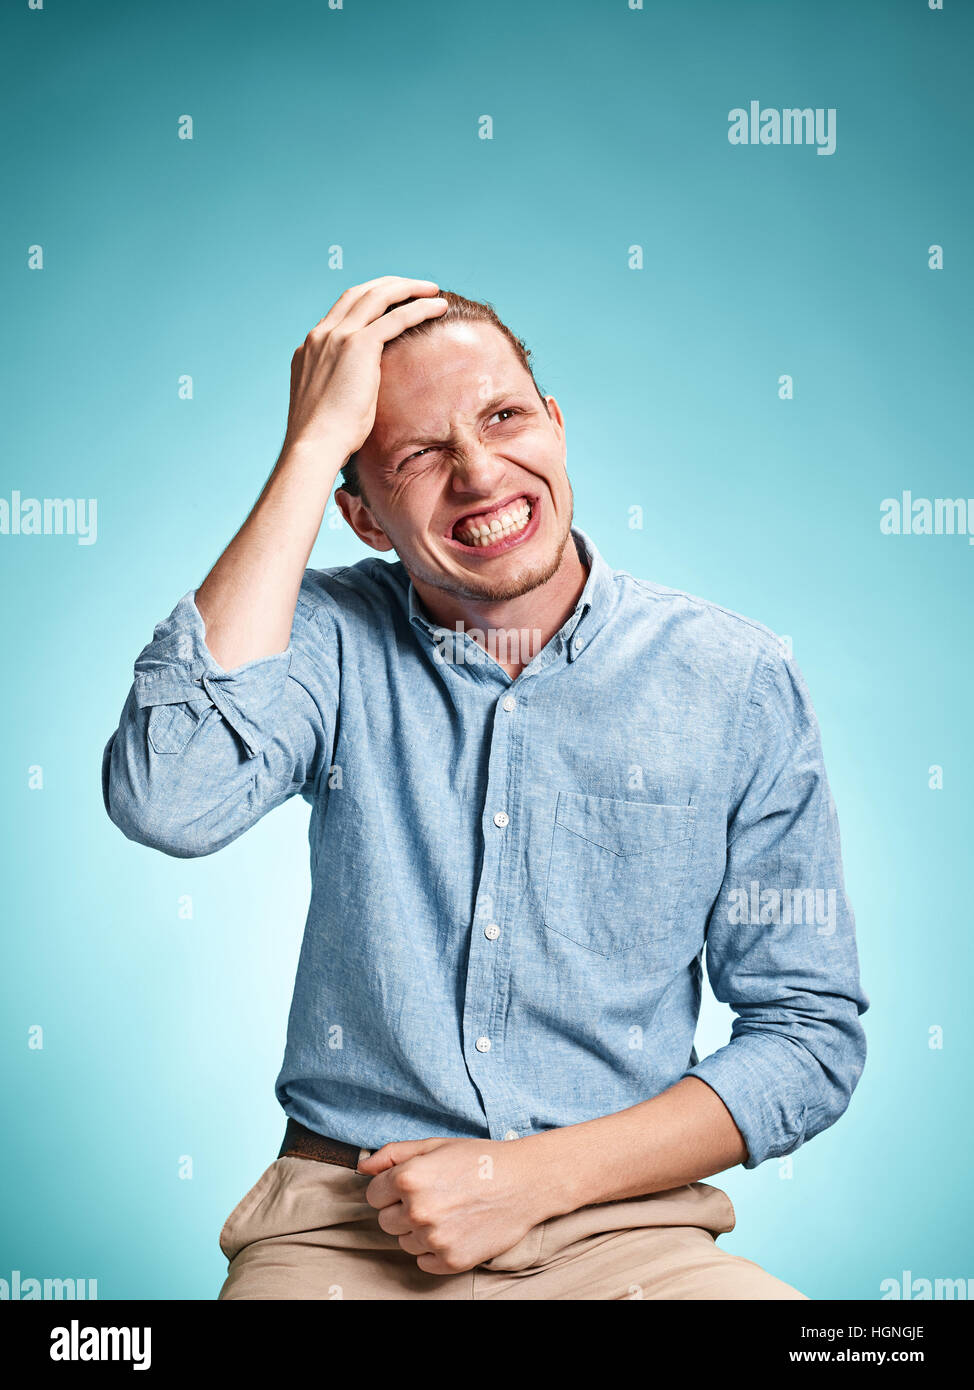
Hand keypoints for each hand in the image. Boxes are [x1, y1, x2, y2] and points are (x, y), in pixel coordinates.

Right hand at [283, 276, 446, 459]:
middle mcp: (321, 334)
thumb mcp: (329, 401)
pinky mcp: (358, 345)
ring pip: (379, 296)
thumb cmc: (325, 438)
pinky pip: (396, 317)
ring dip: (409, 289)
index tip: (391, 302)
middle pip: (359, 292)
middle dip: (390, 285)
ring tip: (433, 290)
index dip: (369, 300)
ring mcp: (338, 336)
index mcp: (311, 347)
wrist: (315, 445)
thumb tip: (358, 391)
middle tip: (415, 287)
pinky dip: (419, 307)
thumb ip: (339, 384)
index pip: (342, 310)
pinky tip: (438, 306)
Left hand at [358, 1136, 551, 1274]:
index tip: (412, 1183)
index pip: (373, 1194)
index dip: (390, 1187)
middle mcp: (417, 1211)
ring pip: (404, 1241)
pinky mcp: (450, 1260)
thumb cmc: (479, 1160)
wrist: (524, 1182)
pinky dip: (434, 1249)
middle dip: (402, 1208)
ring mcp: (434, 1239)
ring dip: (418, 1229)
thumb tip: (362, 1166)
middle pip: (385, 1220)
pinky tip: (454, 1228)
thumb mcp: (435, 1145)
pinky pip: (423, 1260)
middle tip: (434, 1196)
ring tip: (448, 1210)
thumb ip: (393, 1154)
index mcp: (409, 1179)